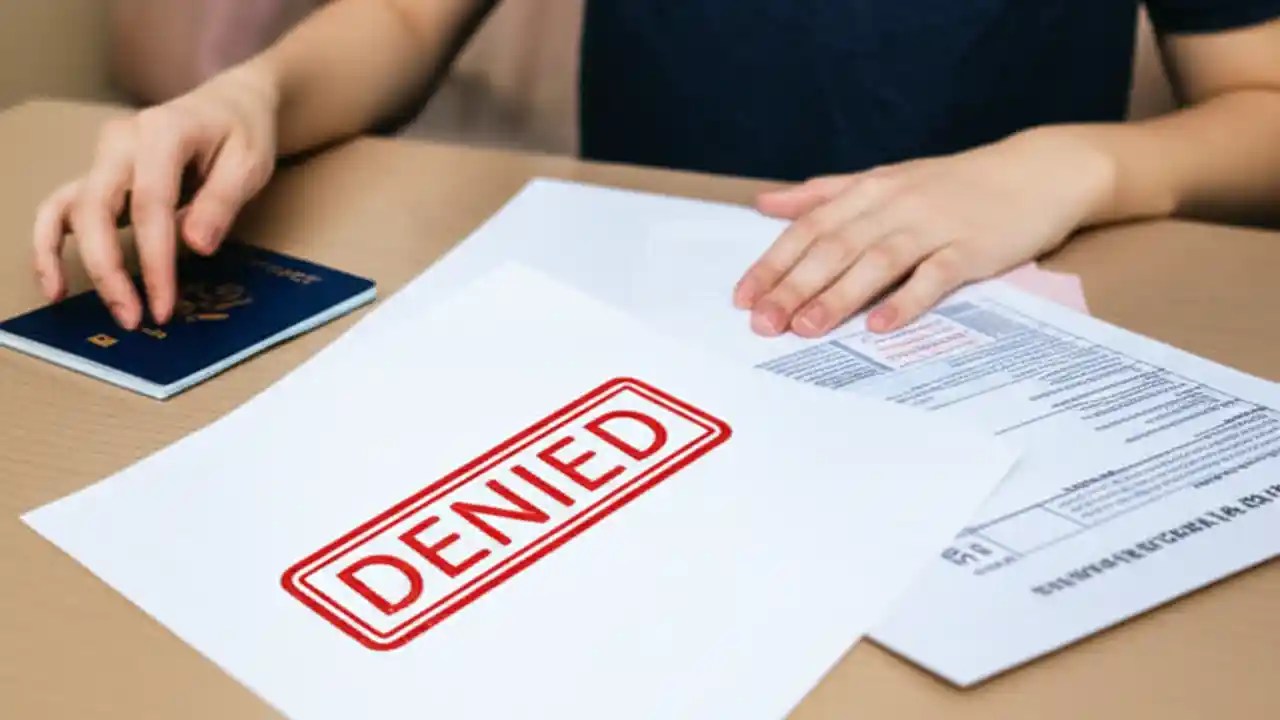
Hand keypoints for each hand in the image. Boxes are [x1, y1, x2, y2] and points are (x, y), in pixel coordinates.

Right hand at [32, 63, 279, 327]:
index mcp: (162, 132)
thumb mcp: (249, 164)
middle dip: (109, 269)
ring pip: (70, 208)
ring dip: (68, 259)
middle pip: (98, 208)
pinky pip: (61, 208)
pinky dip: (48, 243)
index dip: (154, 260)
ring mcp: (103, 157)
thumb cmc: (242, 134)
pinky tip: (55, 284)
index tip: (163, 305)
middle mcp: (121, 141)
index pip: (150, 204)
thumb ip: (221, 202)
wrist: (230, 105)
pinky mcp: (98, 176)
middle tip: (132, 318)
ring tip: (67, 301)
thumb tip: (194, 246)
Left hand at [734, 128, 1115, 336]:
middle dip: (794, 287)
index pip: (809, 228)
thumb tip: (766, 204)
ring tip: (806, 329)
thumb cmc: (953, 183)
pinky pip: (933, 277)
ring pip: (876, 262)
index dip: (774, 263)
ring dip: (838, 296)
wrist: (1037, 172)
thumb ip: (824, 194)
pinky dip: (905, 300)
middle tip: (763, 324)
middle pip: (834, 247)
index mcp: (869, 190)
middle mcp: (895, 205)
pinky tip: (879, 325)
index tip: (743, 298)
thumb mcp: (884, 179)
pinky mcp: (971, 248)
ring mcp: (934, 226)